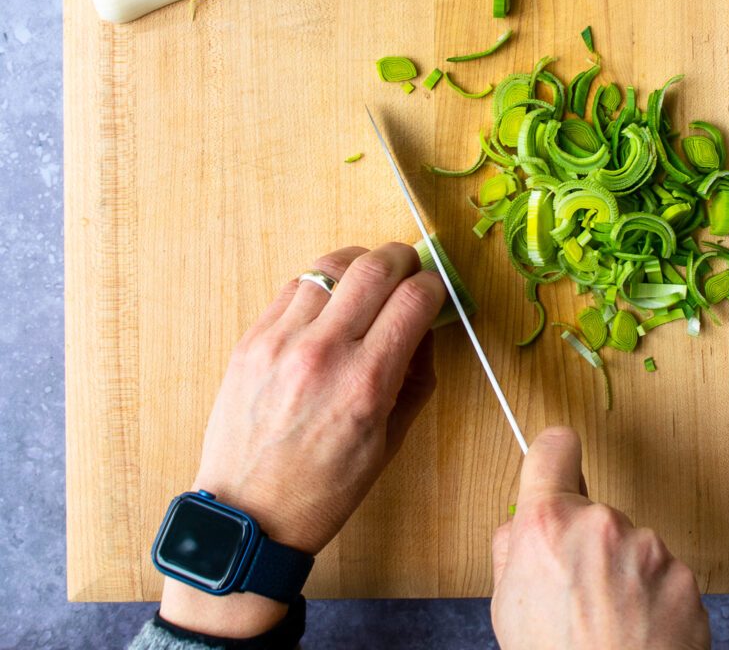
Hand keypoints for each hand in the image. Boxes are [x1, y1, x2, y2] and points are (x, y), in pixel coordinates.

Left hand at [159, 241, 445, 637]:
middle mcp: (324, 352)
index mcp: (366, 384)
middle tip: (407, 270)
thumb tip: (425, 325)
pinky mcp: (251, 338)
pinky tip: (328, 302)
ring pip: (332, 265)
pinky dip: (320, 284)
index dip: (434, 285)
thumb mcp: (389, 441)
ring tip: (366, 283)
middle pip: (375, 267)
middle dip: (402, 259)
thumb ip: (417, 376)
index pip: (414, 299)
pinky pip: (294, 286)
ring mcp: (282, 341)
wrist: (247, 516)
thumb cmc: (323, 489)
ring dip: (359, 266)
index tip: (434, 291)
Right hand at [491, 427, 710, 649]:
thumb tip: (524, 528)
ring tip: (611, 626)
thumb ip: (515, 550)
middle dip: (589, 543)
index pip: (553, 446)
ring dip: (625, 574)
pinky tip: (639, 635)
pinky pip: (665, 576)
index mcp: (547, 522)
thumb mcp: (506, 606)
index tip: (558, 463)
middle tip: (580, 594)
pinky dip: (656, 601)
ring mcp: (649, 548)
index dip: (554, 456)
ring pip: (633, 545)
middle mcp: (601, 522)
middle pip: (595, 509)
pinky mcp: (685, 578)